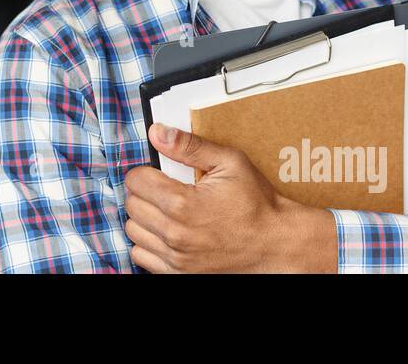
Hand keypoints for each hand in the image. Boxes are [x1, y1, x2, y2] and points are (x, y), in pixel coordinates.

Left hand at [124, 123, 337, 272]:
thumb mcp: (229, 162)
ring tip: (162, 210)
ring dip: (142, 217)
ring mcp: (175, 258)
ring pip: (132, 231)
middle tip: (161, 188)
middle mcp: (174, 234)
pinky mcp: (178, 274)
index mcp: (182, 204)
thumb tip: (157, 133)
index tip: (155, 172)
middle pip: (131, 205)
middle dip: (143, 192)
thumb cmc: (256, 203)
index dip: (144, 171)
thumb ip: (189, 146)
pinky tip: (164, 232)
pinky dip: (147, 242)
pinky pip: (141, 256)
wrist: (275, 243)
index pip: (135, 181)